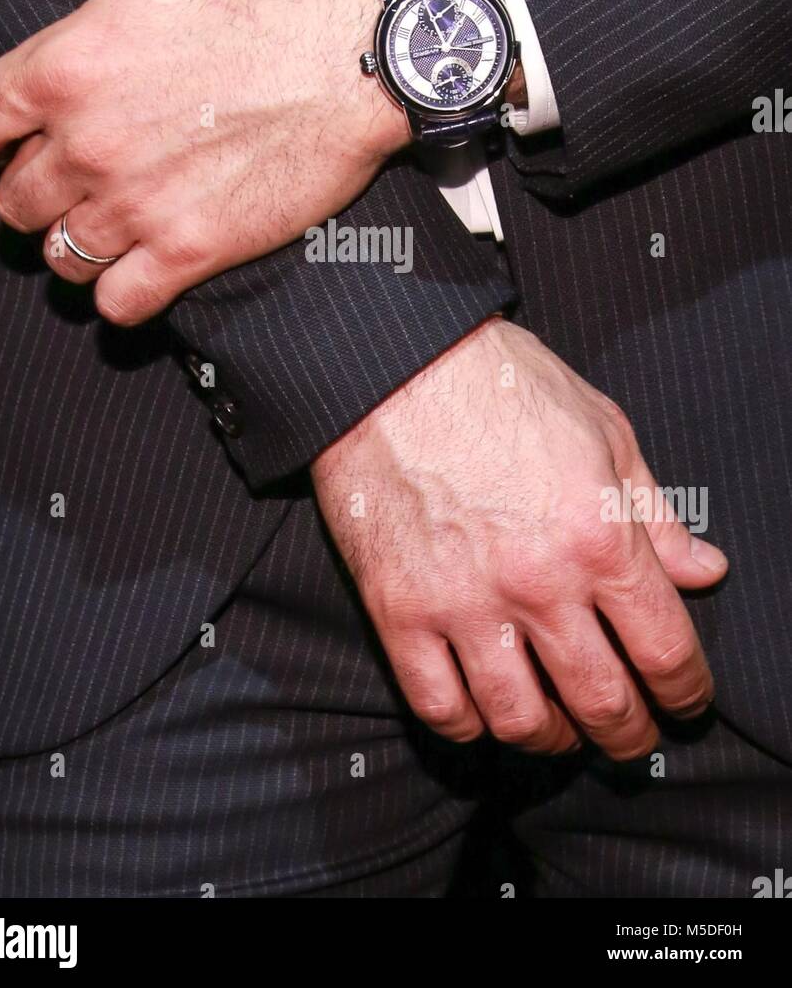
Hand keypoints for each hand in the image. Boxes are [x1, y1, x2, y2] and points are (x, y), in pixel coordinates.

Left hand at [0, 0, 410, 323]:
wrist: (358, 47)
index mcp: (62, 70)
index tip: (5, 132)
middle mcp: (86, 146)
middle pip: (12, 200)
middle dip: (31, 188)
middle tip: (69, 174)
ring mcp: (138, 205)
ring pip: (60, 256)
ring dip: (72, 241)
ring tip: (102, 221)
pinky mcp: (192, 249)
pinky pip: (120, 303)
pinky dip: (118, 293)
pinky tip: (138, 266)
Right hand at [312, 316, 727, 759]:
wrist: (394, 361)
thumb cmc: (503, 383)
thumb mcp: (602, 430)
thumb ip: (655, 513)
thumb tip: (707, 571)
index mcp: (599, 536)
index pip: (665, 650)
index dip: (685, 692)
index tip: (685, 702)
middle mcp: (537, 583)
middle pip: (601, 701)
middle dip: (630, 735)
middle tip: (633, 739)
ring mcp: (463, 603)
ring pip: (521, 719)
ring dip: (552, 741)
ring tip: (559, 733)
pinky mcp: (399, 610)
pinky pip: (439, 705)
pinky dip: (469, 728)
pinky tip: (484, 715)